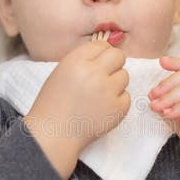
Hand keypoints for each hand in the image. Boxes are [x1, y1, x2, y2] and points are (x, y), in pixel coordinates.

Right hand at [24, 40, 129, 177]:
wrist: (53, 134)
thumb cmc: (53, 104)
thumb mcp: (61, 72)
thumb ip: (83, 60)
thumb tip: (106, 52)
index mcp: (76, 61)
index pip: (101, 44)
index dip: (100, 54)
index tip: (96, 64)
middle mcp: (94, 72)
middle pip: (118, 56)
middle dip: (113, 64)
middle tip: (103, 77)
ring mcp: (108, 91)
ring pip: (125, 76)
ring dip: (115, 84)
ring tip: (99, 96)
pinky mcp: (118, 108)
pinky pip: (126, 97)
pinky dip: (117, 102)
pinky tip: (102, 109)